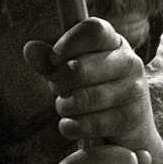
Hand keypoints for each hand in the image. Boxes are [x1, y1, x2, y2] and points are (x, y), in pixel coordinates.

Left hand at [24, 17, 162, 163]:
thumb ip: (50, 63)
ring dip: (64, 107)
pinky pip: (88, 123)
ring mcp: (133, 90)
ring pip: (81, 98)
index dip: (67, 44)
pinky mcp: (131, 119)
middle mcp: (129, 62)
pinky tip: (71, 126)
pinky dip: (71, 127)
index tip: (55, 59)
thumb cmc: (94, 95)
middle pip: (79, 68)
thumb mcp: (71, 75)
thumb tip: (29, 48)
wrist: (128, 134)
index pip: (92, 29)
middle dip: (59, 83)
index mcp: (114, 43)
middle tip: (59, 90)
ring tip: (67, 108)